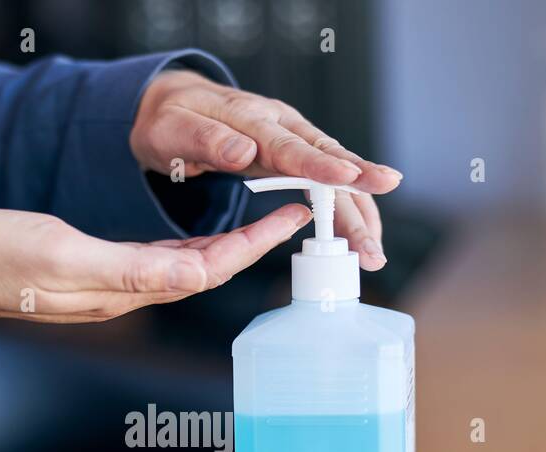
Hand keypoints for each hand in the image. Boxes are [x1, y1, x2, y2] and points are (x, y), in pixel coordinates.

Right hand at [0, 204, 310, 325]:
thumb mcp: (67, 254)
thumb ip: (133, 267)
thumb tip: (196, 275)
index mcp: (125, 289)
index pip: (209, 268)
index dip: (253, 244)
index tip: (288, 220)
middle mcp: (125, 292)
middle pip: (207, 270)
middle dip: (252, 245)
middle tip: (290, 216)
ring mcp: (109, 285)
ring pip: (185, 267)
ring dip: (225, 246)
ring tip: (258, 223)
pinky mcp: (92, 272)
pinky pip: (157, 262)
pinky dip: (188, 246)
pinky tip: (195, 237)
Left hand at [129, 70, 401, 270]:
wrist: (174, 104)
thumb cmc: (171, 120)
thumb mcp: (174, 129)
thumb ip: (207, 140)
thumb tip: (243, 152)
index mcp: (253, 118)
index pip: (291, 145)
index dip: (321, 165)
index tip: (349, 178)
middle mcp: (281, 125)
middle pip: (328, 164)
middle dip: (357, 202)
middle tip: (373, 240)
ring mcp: (292, 140)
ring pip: (336, 176)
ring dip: (357, 215)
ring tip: (372, 254)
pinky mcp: (293, 156)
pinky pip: (327, 183)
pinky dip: (346, 209)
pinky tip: (360, 236)